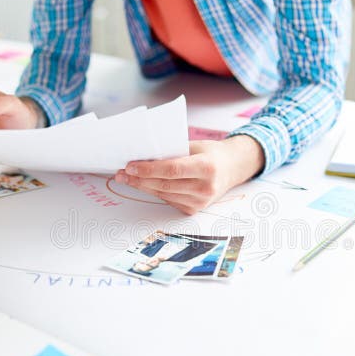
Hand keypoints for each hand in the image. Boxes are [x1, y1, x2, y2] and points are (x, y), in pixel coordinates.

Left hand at [114, 135, 264, 214]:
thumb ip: (173, 151)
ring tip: (126, 178)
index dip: (149, 169)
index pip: (173, 169)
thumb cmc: (211, 154)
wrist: (232, 169)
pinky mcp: (194, 209)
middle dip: (139, 179)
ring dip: (142, 186)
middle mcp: (205, 188)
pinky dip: (154, 191)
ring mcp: (200, 202)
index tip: (131, 165)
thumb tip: (143, 155)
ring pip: (163, 194)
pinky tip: (143, 184)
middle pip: (165, 185)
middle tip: (122, 173)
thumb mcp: (195, 146)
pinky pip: (168, 200)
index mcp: (207, 168)